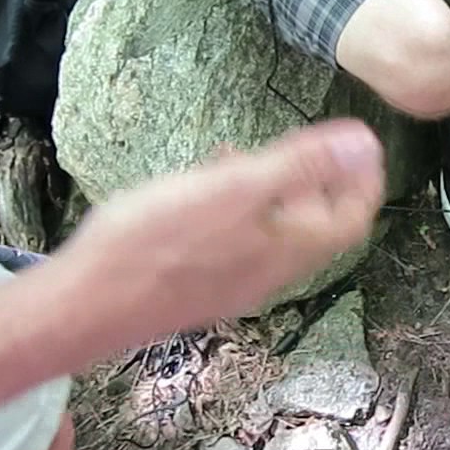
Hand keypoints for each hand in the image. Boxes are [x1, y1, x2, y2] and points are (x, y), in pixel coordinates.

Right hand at [55, 119, 385, 341]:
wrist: (83, 307)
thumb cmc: (156, 245)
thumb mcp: (237, 190)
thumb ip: (303, 166)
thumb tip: (364, 145)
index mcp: (289, 251)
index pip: (351, 219)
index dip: (364, 182)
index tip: (365, 148)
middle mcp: (269, 274)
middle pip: (314, 226)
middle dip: (314, 181)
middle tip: (307, 143)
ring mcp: (233, 284)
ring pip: (271, 230)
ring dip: (268, 190)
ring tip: (241, 154)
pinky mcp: (198, 284)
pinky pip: (235, 240)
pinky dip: (233, 207)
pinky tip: (199, 187)